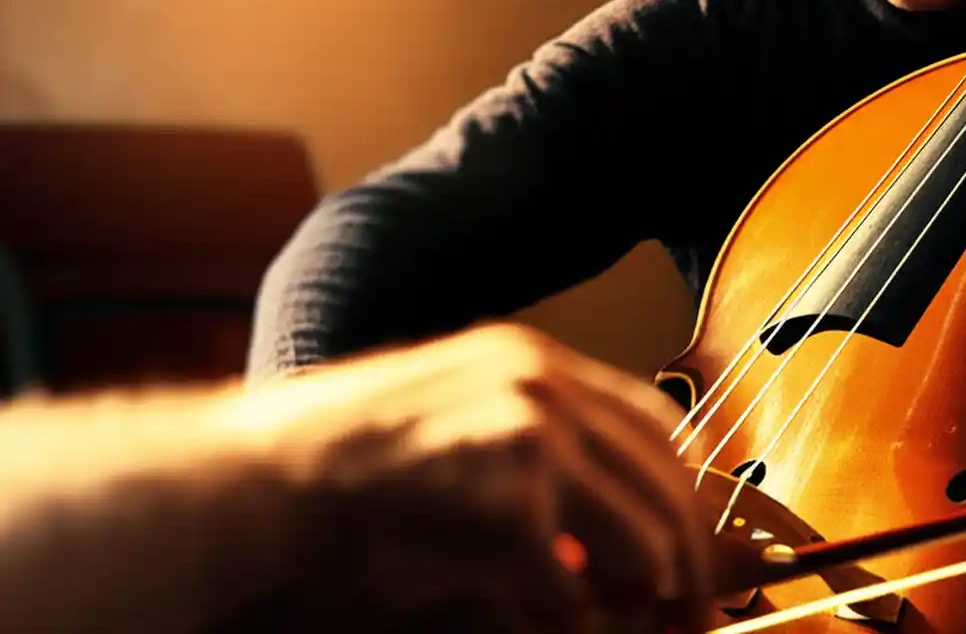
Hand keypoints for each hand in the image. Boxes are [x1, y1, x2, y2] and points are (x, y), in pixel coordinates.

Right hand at [221, 322, 711, 632]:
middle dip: (694, 554)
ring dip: (655, 596)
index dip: (686, 486)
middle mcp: (542, 391)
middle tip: (702, 608)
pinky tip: (557, 623)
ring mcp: (529, 447)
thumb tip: (602, 497)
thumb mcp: (449, 405)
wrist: (259, 480)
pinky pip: (579, 591)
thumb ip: (531, 436)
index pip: (656, 421)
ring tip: (657, 627)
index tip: (694, 535)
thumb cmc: (341, 454)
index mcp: (531, 362)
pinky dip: (578, 621)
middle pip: (667, 483)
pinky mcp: (508, 515)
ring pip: (646, 540)